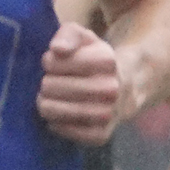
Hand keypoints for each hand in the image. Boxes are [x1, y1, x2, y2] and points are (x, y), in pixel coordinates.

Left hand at [38, 22, 119, 146]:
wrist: (124, 87)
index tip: (52, 63)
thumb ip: (69, 34)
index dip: (48, 62)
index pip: (54, 62)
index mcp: (106, 60)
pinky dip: (56, 124)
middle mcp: (110, 88)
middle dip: (45, 84)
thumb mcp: (84, 37)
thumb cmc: (94, 59)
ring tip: (49, 99)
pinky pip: (65, 131)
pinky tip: (57, 116)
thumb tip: (57, 50)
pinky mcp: (101, 135)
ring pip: (54, 110)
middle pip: (50, 86)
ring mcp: (107, 113)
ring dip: (46, 104)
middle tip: (50, 83)